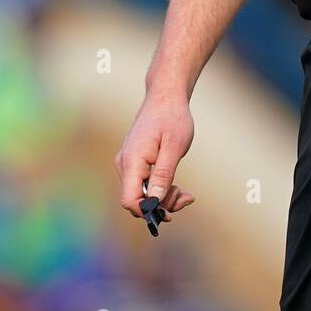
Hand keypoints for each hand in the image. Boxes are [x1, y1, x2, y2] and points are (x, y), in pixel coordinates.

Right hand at [115, 86, 195, 221]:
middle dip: (161, 204)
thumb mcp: (174, 147)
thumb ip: (163, 174)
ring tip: (184, 192)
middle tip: (185, 198)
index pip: (129, 200)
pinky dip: (160, 188)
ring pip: (141, 194)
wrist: (165, 96)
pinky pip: (143, 184)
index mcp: (132, 161)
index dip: (147, 211)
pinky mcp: (134, 162)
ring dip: (163, 197)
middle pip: (136, 199)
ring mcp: (128, 163)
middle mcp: (125, 164)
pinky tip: (176, 187)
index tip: (170, 214)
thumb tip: (155, 201)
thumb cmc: (172, 118)